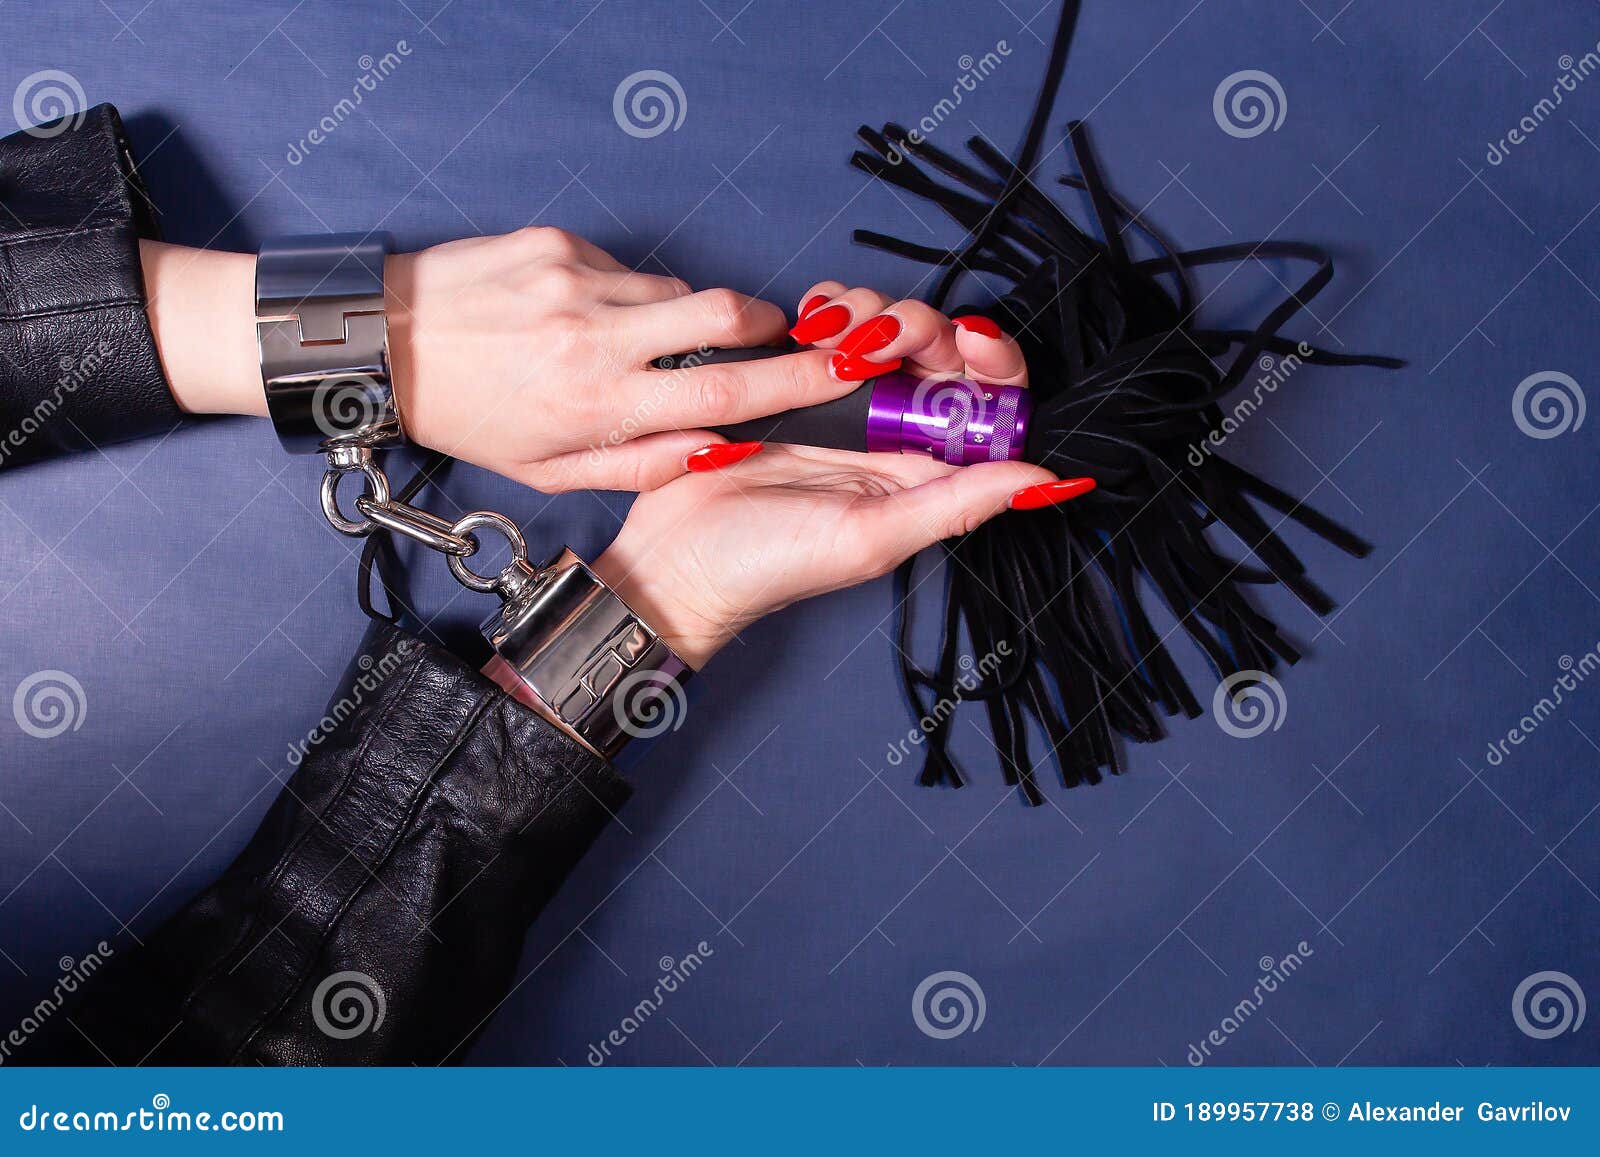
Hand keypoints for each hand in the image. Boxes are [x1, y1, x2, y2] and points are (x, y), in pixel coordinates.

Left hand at [142, 230, 849, 490]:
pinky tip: (581, 313)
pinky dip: (624, 292)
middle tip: (775, 335)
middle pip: (724, 314)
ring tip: (632, 342)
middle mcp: (593, 340)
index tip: (839, 371)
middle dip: (767, 324)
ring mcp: (576, 282)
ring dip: (678, 316)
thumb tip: (719, 447)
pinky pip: (625, 267)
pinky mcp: (558, 243)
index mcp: (597, 407)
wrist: (388, 343)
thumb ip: (643, 465)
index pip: (724, 391)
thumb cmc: (470, 418)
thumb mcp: (551, 473)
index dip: (794, 380)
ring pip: (675, 290)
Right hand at [591, 293, 1093, 667]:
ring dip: (867, 310)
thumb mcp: (868, 537)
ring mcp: (844, 405)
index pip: (986, 398)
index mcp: (925, 472)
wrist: (668, 559)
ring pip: (887, 326)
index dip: (987, 359)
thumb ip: (955, 504)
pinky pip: (832, 323)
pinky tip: (806, 322)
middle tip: (870, 340)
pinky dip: (828, 307)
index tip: (964, 340)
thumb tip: (1044, 478)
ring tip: (826, 336)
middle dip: (915, 324)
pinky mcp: (795, 381)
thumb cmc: (764, 565)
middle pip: (937, 349)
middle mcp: (894, 435)